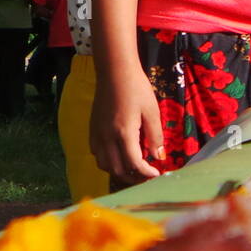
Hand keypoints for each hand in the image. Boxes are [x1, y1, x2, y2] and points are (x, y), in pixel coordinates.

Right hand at [90, 63, 163, 181]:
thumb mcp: (152, 111)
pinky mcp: (92, 130)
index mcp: (123, 133)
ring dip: (120, 171)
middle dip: (134, 177)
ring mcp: (96, 134)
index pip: (134, 164)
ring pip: (104, 164)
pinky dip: (109, 161)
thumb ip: (155, 136)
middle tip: (147, 176)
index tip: (156, 174)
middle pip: (117, 169)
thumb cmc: (137, 89)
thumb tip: (159, 156)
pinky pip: (97, 154)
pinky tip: (120, 155)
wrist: (114, 72)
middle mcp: (106, 138)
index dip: (146, 173)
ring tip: (135, 169)